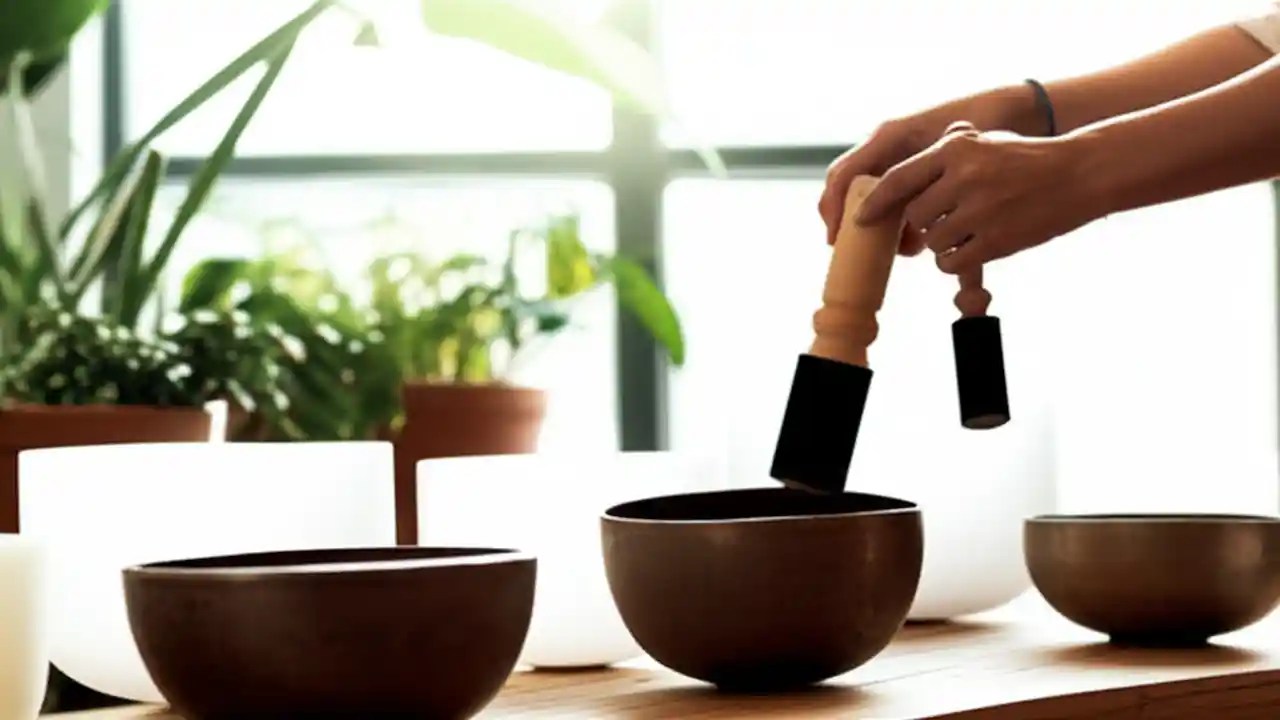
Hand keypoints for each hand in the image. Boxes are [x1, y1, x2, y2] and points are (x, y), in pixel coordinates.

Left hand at [855, 123, 1100, 274]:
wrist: (1080, 175)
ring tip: (970, 229)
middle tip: (947, 218)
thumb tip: (907, 169)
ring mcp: (979, 211)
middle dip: (925, 223)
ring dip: (944, 243)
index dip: (875, 202)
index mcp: (956, 150)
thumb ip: (948, 149)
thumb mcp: (988, 140)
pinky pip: (953, 262)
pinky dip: (957, 261)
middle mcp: (963, 178)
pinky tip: (974, 248)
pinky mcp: (995, 241)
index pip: (898, 180)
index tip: (861, 218)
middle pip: (915, 216)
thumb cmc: (1029, 159)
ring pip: (933, 242)